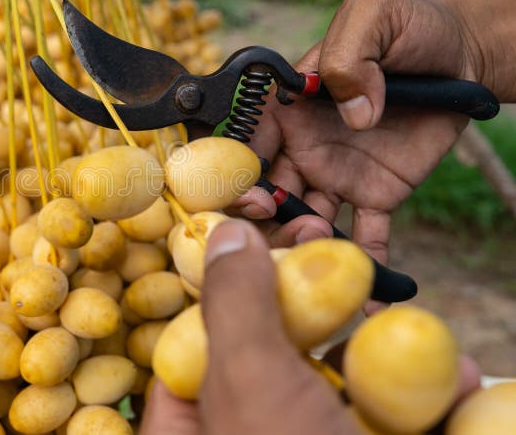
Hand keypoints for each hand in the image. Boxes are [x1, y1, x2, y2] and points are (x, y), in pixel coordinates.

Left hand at [139, 220, 480, 434]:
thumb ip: (235, 306)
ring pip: (344, 379)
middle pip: (278, 350)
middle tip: (348, 256)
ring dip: (387, 351)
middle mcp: (250, 433)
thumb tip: (225, 234)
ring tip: (416, 335)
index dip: (232, 286)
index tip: (267, 241)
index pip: (198, 341)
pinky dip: (428, 399)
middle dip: (322, 305)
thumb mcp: (251, 383)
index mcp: (193, 429)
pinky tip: (457, 385)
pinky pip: (392, 414)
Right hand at [232, 0, 502, 263]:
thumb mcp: (373, 14)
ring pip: (306, 221)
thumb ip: (348, 54)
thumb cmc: (411, 28)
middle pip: (267, 193)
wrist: (463, 56)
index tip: (245, 192)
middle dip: (265, 217)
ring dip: (306, 243)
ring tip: (322, 251)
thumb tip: (351, 112)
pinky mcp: (375, 196)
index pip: (246, 144)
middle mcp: (301, 147)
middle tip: (286, 225)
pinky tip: (368, 295)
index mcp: (288, 107)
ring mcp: (335, 176)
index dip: (237, 172)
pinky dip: (368, 268)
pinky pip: (366, 236)